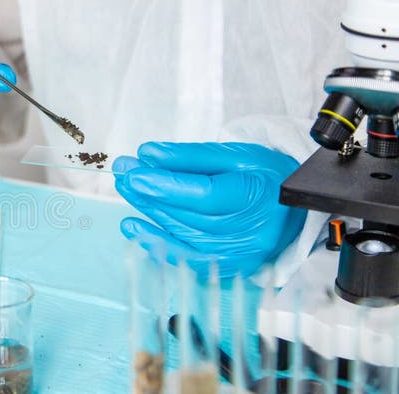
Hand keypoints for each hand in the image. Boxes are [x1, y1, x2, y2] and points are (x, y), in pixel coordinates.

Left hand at [113, 142, 306, 277]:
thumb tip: (148, 154)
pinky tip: (134, 228)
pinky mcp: (231, 268)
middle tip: (124, 174)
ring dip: (150, 213)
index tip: (134, 173)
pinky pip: (187, 258)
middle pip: (189, 214)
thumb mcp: (236, 155)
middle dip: (150, 194)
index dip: (165, 185)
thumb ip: (191, 156)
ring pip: (184, 234)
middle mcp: (252, 232)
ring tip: (128, 191)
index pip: (204, 194)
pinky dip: (158, 243)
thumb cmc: (268, 177)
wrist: (298, 207)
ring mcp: (241, 254)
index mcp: (258, 197)